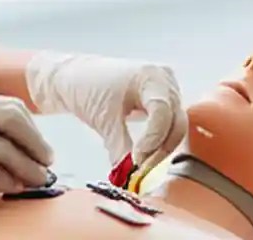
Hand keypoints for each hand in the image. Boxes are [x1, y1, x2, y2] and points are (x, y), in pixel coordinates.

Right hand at [0, 89, 54, 216]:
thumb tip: (17, 148)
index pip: (9, 107)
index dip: (30, 128)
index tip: (40, 146)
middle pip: (15, 120)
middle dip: (36, 144)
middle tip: (46, 162)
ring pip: (8, 151)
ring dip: (25, 170)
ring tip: (32, 182)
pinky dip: (4, 183)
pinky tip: (3, 189)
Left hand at [25, 52, 186, 169]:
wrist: (76, 78)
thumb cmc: (87, 88)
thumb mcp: (103, 120)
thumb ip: (119, 148)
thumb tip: (130, 175)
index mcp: (151, 76)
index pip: (163, 111)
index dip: (153, 139)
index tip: (137, 160)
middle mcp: (165, 81)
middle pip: (176, 121)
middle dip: (160, 149)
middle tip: (141, 171)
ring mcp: (166, 90)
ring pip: (175, 127)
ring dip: (161, 149)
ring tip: (140, 165)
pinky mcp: (161, 102)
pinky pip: (168, 126)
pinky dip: (158, 142)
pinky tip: (145, 156)